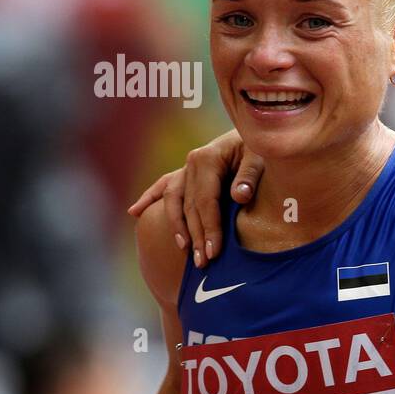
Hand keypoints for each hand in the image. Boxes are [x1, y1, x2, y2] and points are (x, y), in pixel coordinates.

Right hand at [127, 130, 262, 267]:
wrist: (255, 130)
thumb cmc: (260, 147)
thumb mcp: (260, 156)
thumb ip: (250, 175)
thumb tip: (239, 197)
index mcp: (207, 158)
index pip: (205, 201)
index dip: (209, 227)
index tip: (214, 251)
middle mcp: (191, 163)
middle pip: (189, 206)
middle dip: (195, 236)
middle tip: (203, 263)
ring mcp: (185, 167)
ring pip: (174, 201)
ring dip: (177, 226)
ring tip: (183, 248)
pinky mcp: (185, 171)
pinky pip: (164, 186)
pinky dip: (148, 198)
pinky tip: (134, 213)